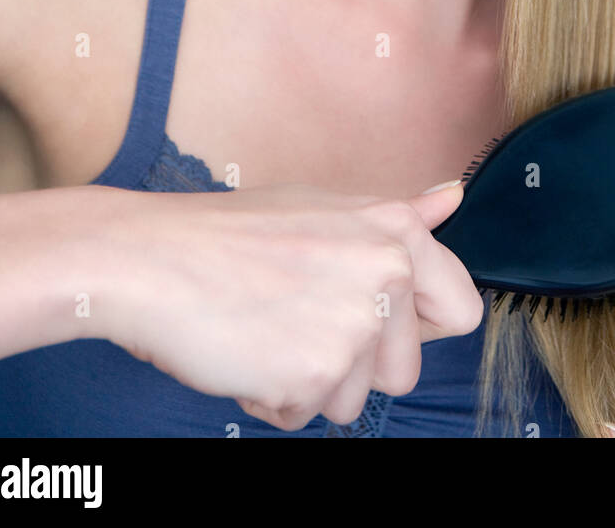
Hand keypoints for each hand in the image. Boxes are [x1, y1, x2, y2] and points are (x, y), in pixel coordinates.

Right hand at [102, 179, 483, 430]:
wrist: (151, 258)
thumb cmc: (230, 234)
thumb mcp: (324, 208)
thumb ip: (396, 216)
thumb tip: (453, 197)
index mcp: (394, 230)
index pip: (462, 309)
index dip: (419, 328)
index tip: (373, 318)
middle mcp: (386, 272)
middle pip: (406, 372)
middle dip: (354, 365)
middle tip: (298, 316)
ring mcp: (354, 324)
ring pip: (353, 400)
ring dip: (309, 382)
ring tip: (266, 328)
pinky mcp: (315, 371)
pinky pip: (305, 417)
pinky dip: (272, 399)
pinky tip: (245, 352)